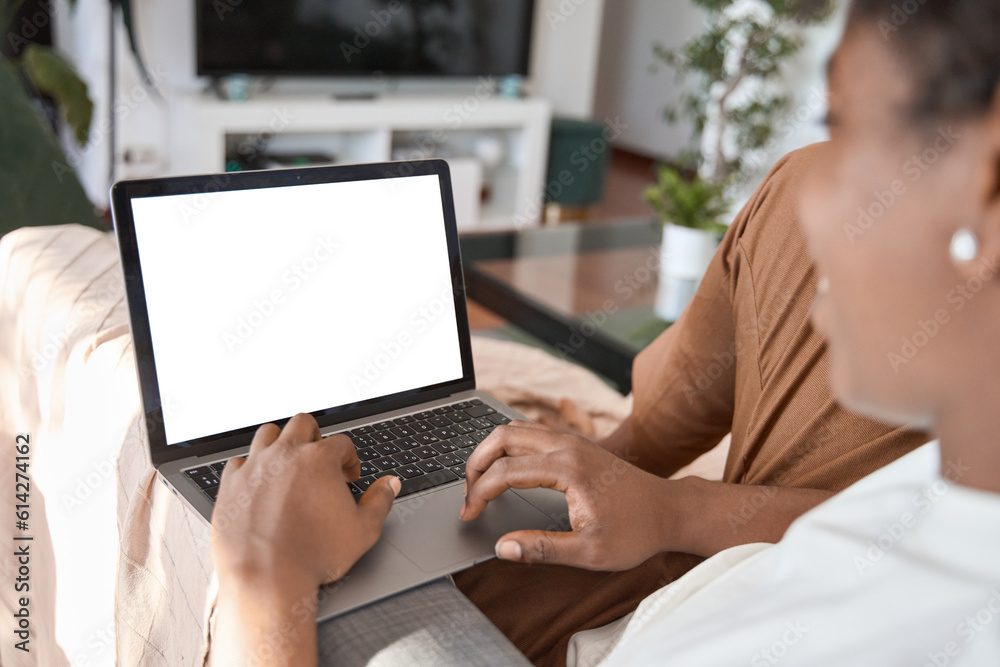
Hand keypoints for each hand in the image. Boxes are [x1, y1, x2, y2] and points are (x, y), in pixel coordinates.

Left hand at [211, 413, 399, 594]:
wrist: (266, 578)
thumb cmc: (313, 556)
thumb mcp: (363, 531)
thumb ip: (380, 501)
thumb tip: (390, 484)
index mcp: (320, 460)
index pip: (341, 443)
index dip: (350, 459)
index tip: (348, 476)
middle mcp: (285, 455)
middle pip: (302, 424)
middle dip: (315, 438)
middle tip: (318, 460)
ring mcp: (255, 467)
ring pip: (268, 433)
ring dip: (281, 443)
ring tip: (287, 464)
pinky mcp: (230, 485)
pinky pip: (238, 462)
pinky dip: (250, 469)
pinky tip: (258, 484)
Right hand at [461, 421, 674, 570]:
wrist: (669, 511)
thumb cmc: (635, 533)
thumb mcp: (589, 553)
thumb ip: (542, 549)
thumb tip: (502, 548)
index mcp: (567, 469)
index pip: (504, 472)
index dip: (478, 495)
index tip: (468, 516)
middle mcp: (567, 445)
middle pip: (502, 436)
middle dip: (476, 463)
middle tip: (467, 494)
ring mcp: (572, 439)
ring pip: (515, 428)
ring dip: (490, 451)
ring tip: (480, 483)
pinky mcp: (576, 442)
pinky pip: (530, 431)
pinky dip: (508, 446)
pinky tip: (504, 468)